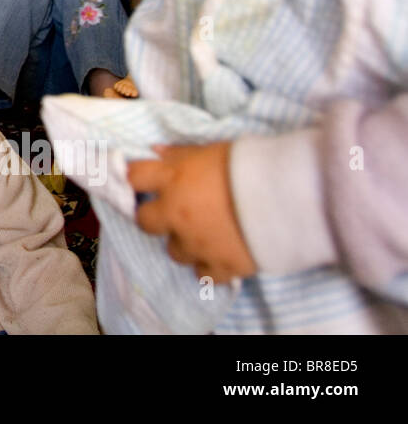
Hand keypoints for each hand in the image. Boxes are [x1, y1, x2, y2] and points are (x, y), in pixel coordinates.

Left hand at [128, 142, 257, 282]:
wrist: (289, 196)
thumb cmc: (250, 165)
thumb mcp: (211, 150)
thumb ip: (180, 154)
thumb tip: (154, 151)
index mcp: (173, 180)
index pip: (134, 178)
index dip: (136, 180)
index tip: (142, 183)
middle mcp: (177, 214)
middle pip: (144, 221)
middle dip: (156, 217)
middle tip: (174, 212)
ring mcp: (196, 243)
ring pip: (174, 251)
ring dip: (185, 243)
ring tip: (207, 233)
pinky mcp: (220, 266)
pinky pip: (203, 274)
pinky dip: (209, 265)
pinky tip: (220, 253)